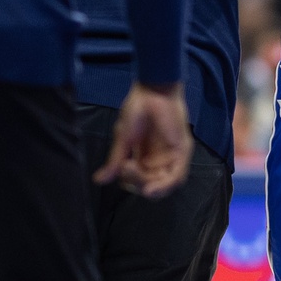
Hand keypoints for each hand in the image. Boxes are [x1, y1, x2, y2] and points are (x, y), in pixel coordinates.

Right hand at [96, 82, 191, 197]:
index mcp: (143, 158)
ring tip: (137, 176)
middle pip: (150, 185)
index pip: (137, 181)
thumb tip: (98, 180)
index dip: (129, 181)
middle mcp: (158, 160)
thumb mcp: (123, 139)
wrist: (151, 90)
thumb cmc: (136, 109)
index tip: (121, 167)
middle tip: (126, 167)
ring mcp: (170, 157)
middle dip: (137, 183)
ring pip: (164, 185)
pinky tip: (150, 189)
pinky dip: (164, 185)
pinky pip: (177, 176)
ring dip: (150, 187)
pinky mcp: (182, 152)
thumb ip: (115, 161)